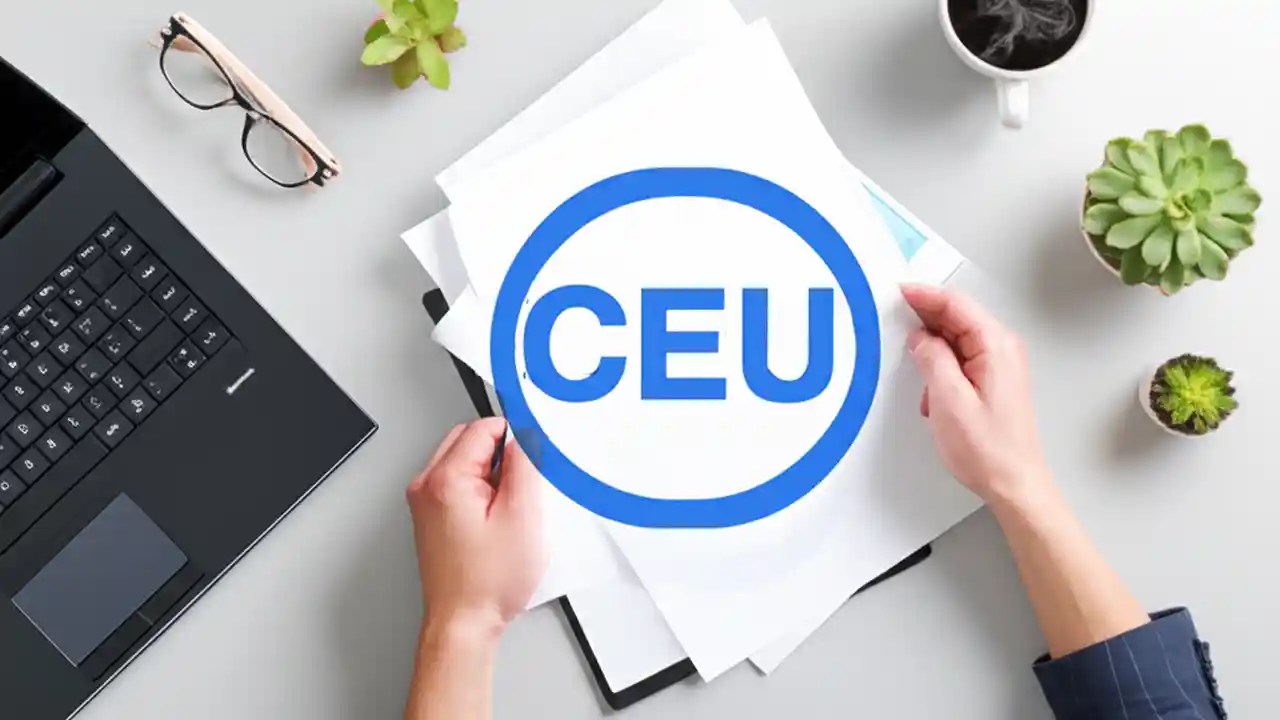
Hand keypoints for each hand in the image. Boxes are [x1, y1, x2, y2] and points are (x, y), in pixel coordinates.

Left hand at [407, 418, 546, 641]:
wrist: (463, 623)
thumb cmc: (486, 582)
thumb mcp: (522, 515)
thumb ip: (524, 465)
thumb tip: (524, 435)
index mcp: (445, 479)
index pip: (483, 428)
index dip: (515, 437)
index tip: (532, 454)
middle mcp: (427, 486)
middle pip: (469, 440)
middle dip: (501, 454)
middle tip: (521, 487)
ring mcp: (425, 503)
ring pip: (464, 462)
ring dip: (491, 474)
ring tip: (507, 510)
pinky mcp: (431, 517)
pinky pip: (458, 485)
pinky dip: (480, 492)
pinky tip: (496, 521)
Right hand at [901, 285, 1049, 507]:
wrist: (1013, 483)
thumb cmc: (988, 449)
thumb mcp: (949, 400)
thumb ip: (932, 360)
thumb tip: (919, 337)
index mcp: (996, 346)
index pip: (956, 305)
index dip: (924, 295)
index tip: (897, 291)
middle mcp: (1002, 349)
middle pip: (957, 317)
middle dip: (924, 318)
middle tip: (892, 318)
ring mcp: (998, 364)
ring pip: (956, 338)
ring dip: (930, 349)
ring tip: (913, 366)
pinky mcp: (991, 380)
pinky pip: (959, 358)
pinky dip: (939, 366)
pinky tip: (929, 389)